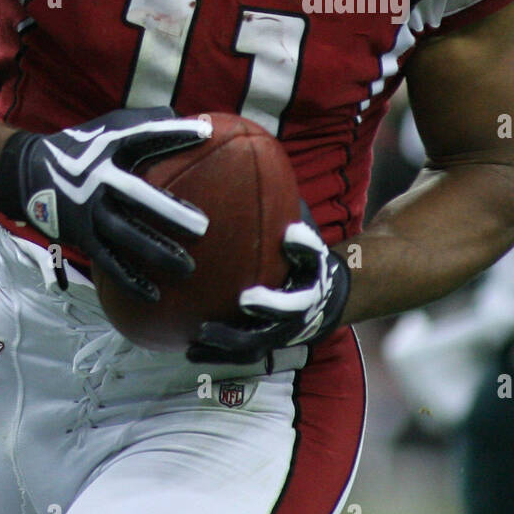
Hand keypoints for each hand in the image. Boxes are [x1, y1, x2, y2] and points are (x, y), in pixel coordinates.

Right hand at [0, 107, 210, 295]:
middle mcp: (98, 180)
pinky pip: (109, 262)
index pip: (144, 136)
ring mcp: (89, 212)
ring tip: (188, 267)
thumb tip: (199, 124)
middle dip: (169, 212)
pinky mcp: (82, 237)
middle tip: (203, 227)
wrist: (27, 172)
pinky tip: (155, 296)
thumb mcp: (109, 128)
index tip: (206, 134)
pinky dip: (130, 281)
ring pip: (126, 236)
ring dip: (157, 252)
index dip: (173, 133)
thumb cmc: (82, 147)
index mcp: (108, 150)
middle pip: (137, 197)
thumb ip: (148, 124)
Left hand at [187, 210, 350, 364]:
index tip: (291, 236)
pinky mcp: (266, 344)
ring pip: (261, 340)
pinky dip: (217, 354)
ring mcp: (285, 328)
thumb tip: (252, 159)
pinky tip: (186, 348)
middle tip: (246, 299)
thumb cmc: (301, 253)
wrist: (327, 295)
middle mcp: (303, 303)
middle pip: (292, 308)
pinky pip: (242, 354)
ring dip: (233, 340)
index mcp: (313, 270)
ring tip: (201, 334)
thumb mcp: (299, 226)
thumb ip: (282, 205)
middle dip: (272, 306)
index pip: (313, 255)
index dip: (304, 246)